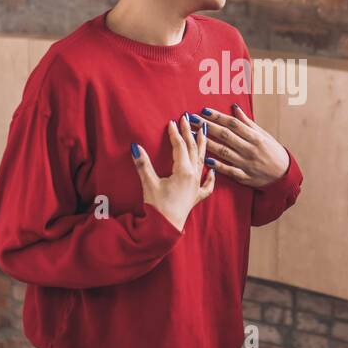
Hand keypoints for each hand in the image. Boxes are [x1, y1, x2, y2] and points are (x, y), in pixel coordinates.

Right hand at [132, 113, 216, 231]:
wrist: (165, 228)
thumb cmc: (157, 207)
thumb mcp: (148, 183)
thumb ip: (143, 164)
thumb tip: (135, 147)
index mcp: (183, 171)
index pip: (180, 147)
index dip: (175, 134)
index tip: (172, 122)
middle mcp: (193, 176)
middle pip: (193, 150)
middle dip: (190, 133)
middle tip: (188, 118)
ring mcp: (196, 186)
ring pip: (202, 161)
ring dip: (202, 146)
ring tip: (204, 132)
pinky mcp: (196, 196)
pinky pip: (207, 184)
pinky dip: (211, 176)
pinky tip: (212, 170)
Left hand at [196, 103, 290, 187]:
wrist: (283, 175)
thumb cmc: (273, 151)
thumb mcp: (263, 134)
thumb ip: (247, 122)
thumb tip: (234, 107)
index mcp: (256, 137)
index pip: (233, 124)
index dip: (218, 116)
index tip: (204, 110)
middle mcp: (250, 149)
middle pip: (225, 135)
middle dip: (207, 126)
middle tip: (192, 119)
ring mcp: (247, 163)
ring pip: (224, 152)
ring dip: (207, 143)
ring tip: (192, 136)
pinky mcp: (244, 176)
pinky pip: (229, 170)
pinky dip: (218, 165)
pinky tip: (206, 159)